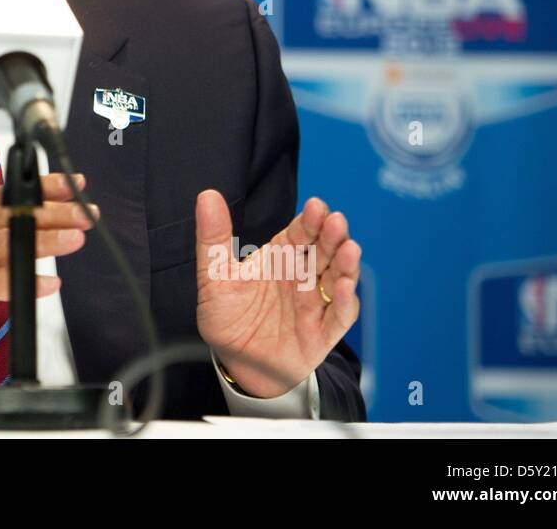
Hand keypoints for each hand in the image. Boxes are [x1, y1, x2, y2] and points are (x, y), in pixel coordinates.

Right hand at [0, 173, 95, 365]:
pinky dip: (21, 282)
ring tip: (74, 239)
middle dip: (52, 212)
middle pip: (10, 216)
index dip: (42, 188)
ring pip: (3, 244)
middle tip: (85, 213)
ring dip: (42, 240)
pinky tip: (47, 283)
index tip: (73, 185)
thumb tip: (38, 226)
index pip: (8, 196)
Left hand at [194, 190, 360, 397]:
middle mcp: (303, 276)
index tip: (316, 206)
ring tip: (349, 249)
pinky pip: (339, 316)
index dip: (310, 219)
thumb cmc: (228, 316)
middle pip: (323, 251)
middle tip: (336, 221)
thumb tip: (207, 195)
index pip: (300, 232)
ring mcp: (316, 303)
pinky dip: (345, 301)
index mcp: (281, 257)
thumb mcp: (215, 276)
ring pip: (338, 278)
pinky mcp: (323, 332)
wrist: (235, 362)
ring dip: (346, 264)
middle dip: (332, 235)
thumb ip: (214, 238)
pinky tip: (345, 287)